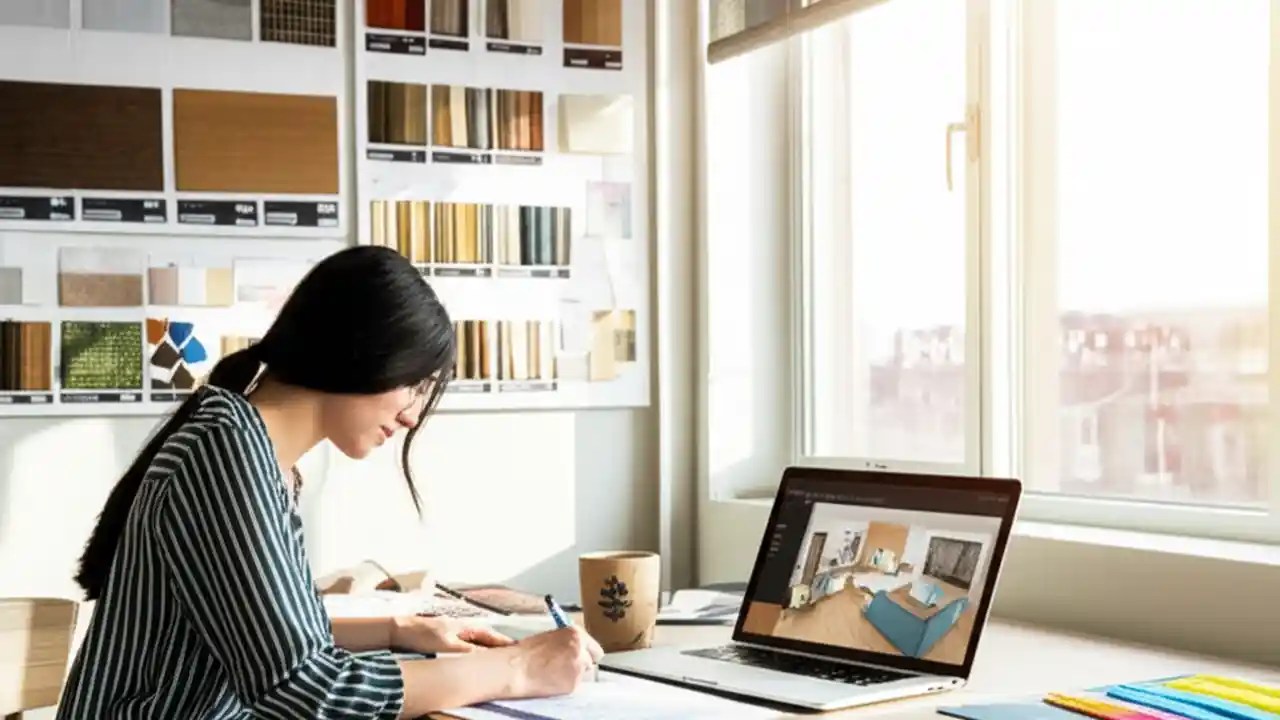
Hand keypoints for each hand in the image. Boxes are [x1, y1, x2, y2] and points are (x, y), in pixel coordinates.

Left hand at [391, 615, 515, 653]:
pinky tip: (474, 654)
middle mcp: (460, 627)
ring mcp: (452, 631)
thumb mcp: (447, 645)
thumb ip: (467, 650)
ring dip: (486, 645)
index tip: (515, 646)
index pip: (488, 634)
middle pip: (484, 636)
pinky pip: (466, 642)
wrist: (400, 631)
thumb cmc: (423, 636)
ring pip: (475, 639)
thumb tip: (485, 654)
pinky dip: (474, 647)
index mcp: (463, 626)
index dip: (502, 640)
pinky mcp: (444, 637)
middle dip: (496, 643)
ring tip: (496, 654)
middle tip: (510, 651)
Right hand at [503, 626, 604, 698]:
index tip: (582, 653)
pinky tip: (553, 679)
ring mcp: (578, 668)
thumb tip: (577, 645)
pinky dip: (567, 683)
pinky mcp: (573, 684)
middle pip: (594, 658)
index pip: (594, 646)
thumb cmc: (528, 651)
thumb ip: (568, 640)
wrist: (517, 668)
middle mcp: (581, 649)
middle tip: (571, 664)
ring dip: (575, 672)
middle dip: (585, 661)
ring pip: (584, 672)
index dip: (587, 650)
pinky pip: (575, 684)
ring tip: (556, 671)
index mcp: (575, 634)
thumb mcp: (552, 636)